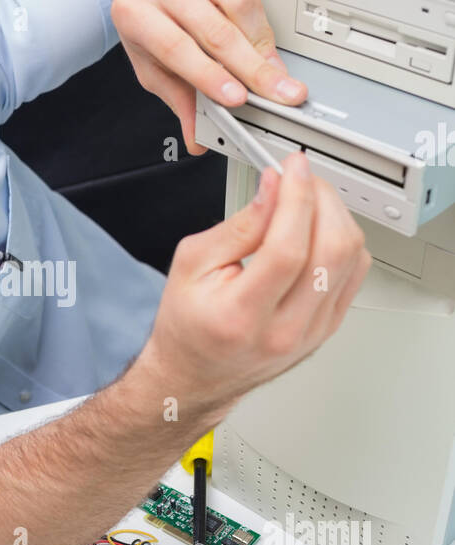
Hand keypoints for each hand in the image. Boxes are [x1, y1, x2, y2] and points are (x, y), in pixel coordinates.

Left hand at [111, 0, 307, 152]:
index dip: (210, 75)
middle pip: (214, 31)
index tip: (237, 97)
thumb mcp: (149, 61)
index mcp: (134, 12)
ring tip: (277, 76)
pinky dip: (261, 25)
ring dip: (263, 48)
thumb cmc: (146, 17)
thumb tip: (196, 137)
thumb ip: (176, 97)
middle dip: (251, 69)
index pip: (177, 48)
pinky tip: (265, 47)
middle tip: (278, 94)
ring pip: (238, 9)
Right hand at [138, 152, 370, 413]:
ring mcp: (312, 333)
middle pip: (331, 252)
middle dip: (321, 199)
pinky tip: (318, 231)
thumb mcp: (191, 264)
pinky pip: (355, 275)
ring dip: (335, 217)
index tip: (292, 170)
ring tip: (306, 203)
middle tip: (301, 180)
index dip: (296, 199)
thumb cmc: (189, 326)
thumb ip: (237, 226)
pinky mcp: (327, 329)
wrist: (196, 375)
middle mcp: (284, 330)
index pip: (288, 249)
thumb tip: (273, 190)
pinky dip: (342, 241)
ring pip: (351, 259)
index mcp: (242, 317)